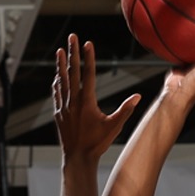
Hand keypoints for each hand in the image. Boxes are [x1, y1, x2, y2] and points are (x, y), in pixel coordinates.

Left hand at [52, 34, 142, 163]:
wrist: (77, 158)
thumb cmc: (97, 143)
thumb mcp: (114, 126)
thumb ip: (125, 110)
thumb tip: (138, 96)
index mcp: (87, 102)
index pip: (88, 74)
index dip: (88, 57)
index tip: (88, 43)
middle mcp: (73, 101)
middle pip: (73, 71)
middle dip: (72, 52)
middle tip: (71, 37)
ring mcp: (64, 106)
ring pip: (62, 80)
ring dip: (61, 64)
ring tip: (59, 51)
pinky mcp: (59, 113)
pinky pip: (57, 93)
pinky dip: (57, 82)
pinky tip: (56, 76)